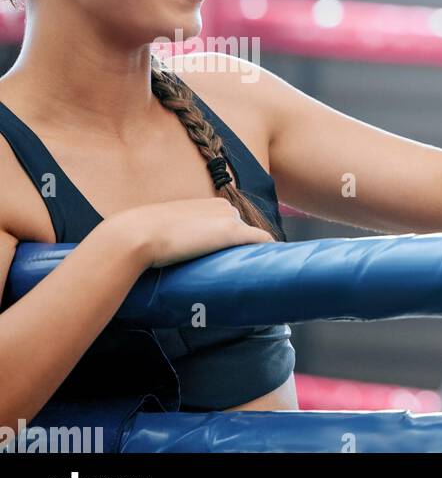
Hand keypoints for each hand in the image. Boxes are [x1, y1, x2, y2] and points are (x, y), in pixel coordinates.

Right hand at [105, 198, 275, 267]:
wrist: (136, 235)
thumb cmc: (143, 235)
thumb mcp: (165, 228)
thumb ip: (178, 233)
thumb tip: (176, 248)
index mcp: (208, 204)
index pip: (230, 225)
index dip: (230, 243)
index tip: (227, 260)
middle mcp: (223, 206)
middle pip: (243, 232)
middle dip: (241, 249)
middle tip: (235, 272)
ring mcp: (229, 219)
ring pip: (251, 238)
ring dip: (250, 253)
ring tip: (247, 273)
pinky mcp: (232, 233)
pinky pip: (262, 240)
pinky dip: (267, 250)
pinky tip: (270, 263)